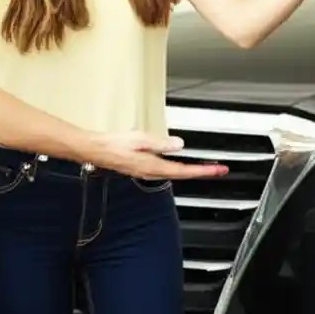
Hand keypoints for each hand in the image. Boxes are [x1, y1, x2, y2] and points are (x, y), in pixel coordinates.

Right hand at [91, 131, 229, 179]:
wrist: (96, 149)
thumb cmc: (115, 144)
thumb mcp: (141, 139)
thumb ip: (161, 143)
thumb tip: (179, 145)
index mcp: (153, 166)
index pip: (184, 170)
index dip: (202, 171)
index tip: (217, 170)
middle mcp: (152, 172)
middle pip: (182, 174)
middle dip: (201, 172)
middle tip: (217, 169)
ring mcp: (147, 171)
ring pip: (175, 173)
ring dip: (191, 171)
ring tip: (205, 168)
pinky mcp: (143, 168)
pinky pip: (166, 170)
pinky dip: (179, 168)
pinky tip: (180, 165)